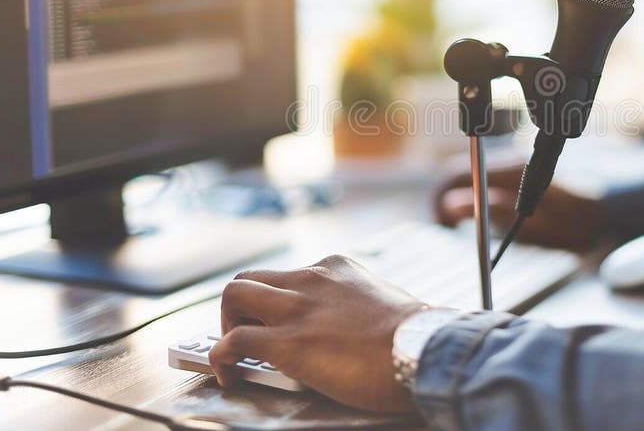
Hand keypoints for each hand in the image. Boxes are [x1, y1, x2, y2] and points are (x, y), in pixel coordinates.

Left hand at [208, 256, 426, 412]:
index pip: (289, 274)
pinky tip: (229, 374)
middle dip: (240, 306)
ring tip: (234, 352)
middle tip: (248, 333)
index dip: (277, 301)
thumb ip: (357, 305)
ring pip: (233, 295)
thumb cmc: (414, 335)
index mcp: (335, 269)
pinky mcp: (287, 343)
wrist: (422, 349)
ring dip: (225, 323)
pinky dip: (221, 357)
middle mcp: (310, 279)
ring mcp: (296, 309)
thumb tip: (353, 327)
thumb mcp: (382, 302)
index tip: (278, 321)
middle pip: (251, 278)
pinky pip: (233, 342)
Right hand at [434, 154, 606, 249]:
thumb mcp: (540, 226)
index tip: (440, 221)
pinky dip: (475, 195)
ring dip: (460, 196)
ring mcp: (516, 166)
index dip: (441, 197)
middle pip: (461, 172)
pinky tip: (484, 214)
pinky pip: (487, 180)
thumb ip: (498, 213)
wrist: (615, 208)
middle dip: (446, 197)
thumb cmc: (582, 221)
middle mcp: (510, 162)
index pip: (458, 174)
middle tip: (447, 226)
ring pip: (473, 176)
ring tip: (461, 224)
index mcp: (510, 171)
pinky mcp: (522, 174)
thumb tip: (456, 205)